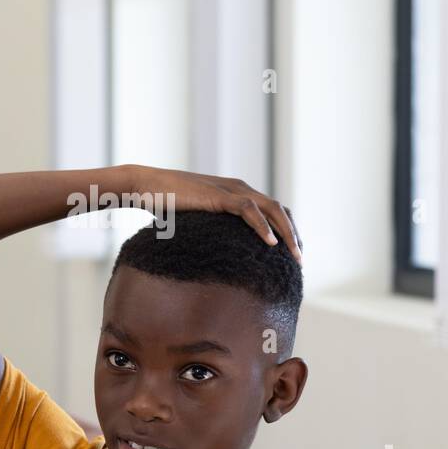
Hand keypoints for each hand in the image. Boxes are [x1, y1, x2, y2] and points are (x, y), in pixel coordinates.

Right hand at [124, 165, 302, 262]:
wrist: (147, 187)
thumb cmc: (168, 206)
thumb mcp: (199, 221)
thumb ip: (214, 232)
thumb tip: (217, 258)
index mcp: (238, 193)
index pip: (273, 211)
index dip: (287, 231)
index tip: (293, 255)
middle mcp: (240, 188)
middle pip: (280, 211)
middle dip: (294, 235)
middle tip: (300, 260)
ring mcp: (230, 190)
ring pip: (271, 209)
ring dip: (287, 233)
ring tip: (294, 255)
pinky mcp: (219, 196)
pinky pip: (248, 210)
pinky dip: (263, 226)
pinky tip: (271, 244)